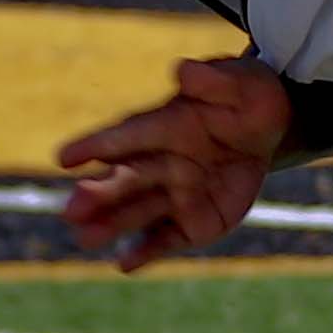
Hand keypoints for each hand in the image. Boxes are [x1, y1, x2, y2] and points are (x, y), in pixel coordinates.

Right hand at [58, 54, 294, 270]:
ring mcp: (175, 194)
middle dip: (98, 195)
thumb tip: (184, 69)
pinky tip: (124, 264)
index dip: (94, 145)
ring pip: (138, 212)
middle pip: (125, 180)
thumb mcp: (235, 82)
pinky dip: (147, 250)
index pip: (124, 136)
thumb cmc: (242, 96)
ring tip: (84, 238)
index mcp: (163, 125)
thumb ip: (210, 80)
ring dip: (111, 226)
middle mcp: (160, 161)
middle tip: (71, 210)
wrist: (268, 128)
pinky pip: (167, 237)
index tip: (64, 157)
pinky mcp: (193, 221)